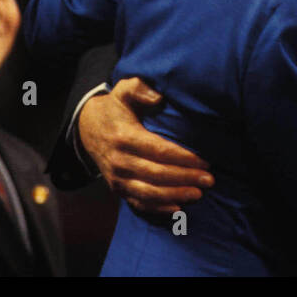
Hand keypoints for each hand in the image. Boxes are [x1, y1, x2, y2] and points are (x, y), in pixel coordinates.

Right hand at [78, 77, 213, 213]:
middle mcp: (120, 161)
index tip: (204, 160)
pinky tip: (178, 208)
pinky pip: (138, 203)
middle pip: (157, 174)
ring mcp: (117, 178)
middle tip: (209, 179)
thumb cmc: (115, 108)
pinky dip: (158, 208)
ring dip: (175, 195)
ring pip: (149, 193)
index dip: (183, 157)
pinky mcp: (117, 188)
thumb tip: (158, 97)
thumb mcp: (123, 91)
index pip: (159, 151)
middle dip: (185, 178)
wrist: (87, 128)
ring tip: (198, 194)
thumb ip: (139, 88)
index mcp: (125, 137)